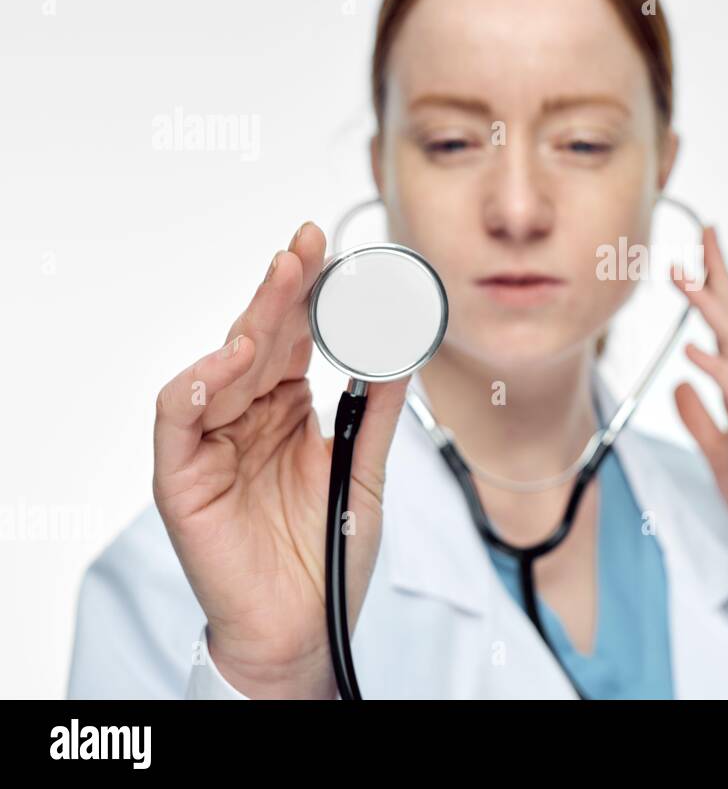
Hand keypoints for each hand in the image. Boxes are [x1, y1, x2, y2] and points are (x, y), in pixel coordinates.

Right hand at [152, 221, 411, 697]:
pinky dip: (198, 384)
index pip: (292, 338)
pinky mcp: (183, 478)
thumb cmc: (328, 552)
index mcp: (285, 409)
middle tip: (305, 245)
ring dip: (247, 322)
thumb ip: (379, 408)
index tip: (329, 250)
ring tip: (279, 287)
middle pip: (258, 340)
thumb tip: (404, 345)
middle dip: (281, 289)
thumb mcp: (367, 466)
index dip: (308, 294)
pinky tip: (230, 357)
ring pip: (218, 367)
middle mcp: (246, 418)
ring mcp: (212, 444)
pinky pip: (178, 419)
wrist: (305, 627)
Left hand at [671, 225, 727, 536]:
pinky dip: (715, 369)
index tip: (702, 246)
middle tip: (706, 230)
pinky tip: (692, 351)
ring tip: (683, 277)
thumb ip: (698, 416)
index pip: (726, 325)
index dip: (714, 284)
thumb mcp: (716, 448)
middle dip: (720, 274)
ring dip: (709, 309)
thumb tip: (679, 385)